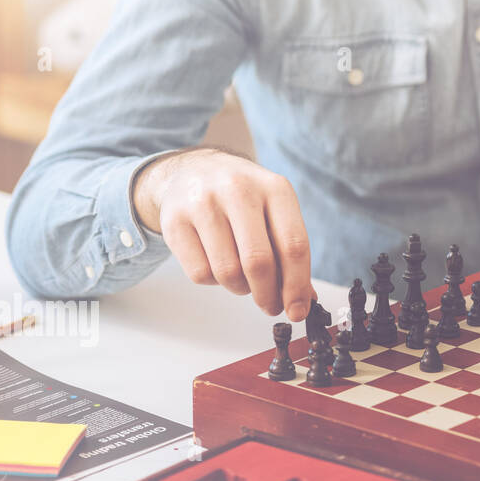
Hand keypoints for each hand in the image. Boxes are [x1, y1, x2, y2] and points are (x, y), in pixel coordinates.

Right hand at [132, 147, 315, 320]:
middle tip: (271, 306)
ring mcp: (203, 204)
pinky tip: (217, 264)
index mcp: (275, 188)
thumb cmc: (244, 198)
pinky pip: (200, 274)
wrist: (195, 170)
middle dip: (268, 295)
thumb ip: (290, 251)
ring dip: (240, 289)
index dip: (297, 285)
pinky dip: (213, 281)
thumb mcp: (274, 210)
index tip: (298, 311)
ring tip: (243, 279)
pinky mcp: (174, 221)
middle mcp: (239, 191)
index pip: (293, 245)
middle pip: (259, 262)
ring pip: (228, 272)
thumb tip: (304, 299)